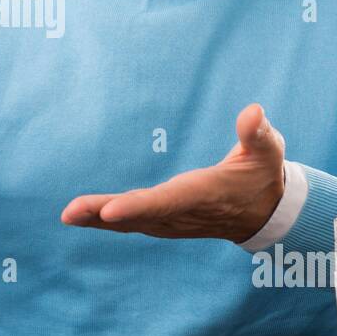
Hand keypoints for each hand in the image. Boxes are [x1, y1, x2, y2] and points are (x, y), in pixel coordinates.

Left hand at [60, 104, 286, 243]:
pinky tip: (80, 217)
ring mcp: (172, 222)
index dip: (138, 207)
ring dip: (96, 219)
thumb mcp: (269, 150)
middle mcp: (183, 213)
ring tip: (67, 214)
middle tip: (70, 212)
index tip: (109, 210)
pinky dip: (104, 221)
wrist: (265, 213)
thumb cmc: (263, 174)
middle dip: (103, 214)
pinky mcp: (164, 222)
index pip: (167, 202)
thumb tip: (252, 112)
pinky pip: (130, 222)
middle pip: (138, 215)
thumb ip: (258, 133)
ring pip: (130, 222)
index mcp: (204, 195)